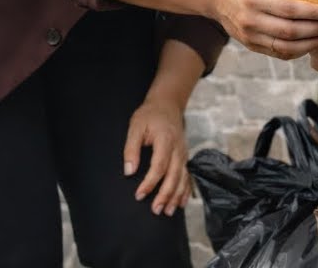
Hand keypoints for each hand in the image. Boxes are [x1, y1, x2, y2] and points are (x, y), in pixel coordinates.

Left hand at [123, 97, 190, 216]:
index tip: (139, 195)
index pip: (159, 166)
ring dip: (176, 196)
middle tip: (155, 210)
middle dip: (165, 194)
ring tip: (167, 211)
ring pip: (183, 178)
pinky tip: (181, 203)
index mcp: (166, 140)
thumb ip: (131, 149)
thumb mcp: (135, 127)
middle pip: (174, 175)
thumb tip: (129, 171)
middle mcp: (178, 148)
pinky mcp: (184, 157)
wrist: (168, 105)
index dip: (150, 182)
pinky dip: (186, 191)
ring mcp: (183, 153)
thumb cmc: (150, 115)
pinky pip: (188, 176)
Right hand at [211, 0, 317, 58]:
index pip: (290, 9)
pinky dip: (300, 51)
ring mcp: (250, 36)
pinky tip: (315, 43)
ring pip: (286, 47)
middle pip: (291, 31)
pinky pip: (279, 53)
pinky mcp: (251, 46)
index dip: (315, 13)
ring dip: (313, 44)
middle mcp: (251, 21)